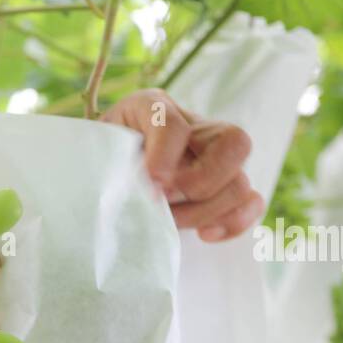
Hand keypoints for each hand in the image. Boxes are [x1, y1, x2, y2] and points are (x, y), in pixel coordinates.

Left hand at [101, 89, 264, 242]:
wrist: (97, 178)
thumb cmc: (93, 164)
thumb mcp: (92, 156)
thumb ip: (109, 164)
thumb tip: (139, 194)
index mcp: (152, 108)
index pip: (173, 122)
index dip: (164, 155)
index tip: (149, 185)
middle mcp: (194, 126)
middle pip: (233, 141)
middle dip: (202, 180)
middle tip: (166, 201)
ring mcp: (214, 157)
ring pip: (240, 180)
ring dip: (205, 210)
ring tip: (169, 221)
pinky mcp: (223, 186)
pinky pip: (250, 202)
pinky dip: (234, 222)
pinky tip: (204, 235)